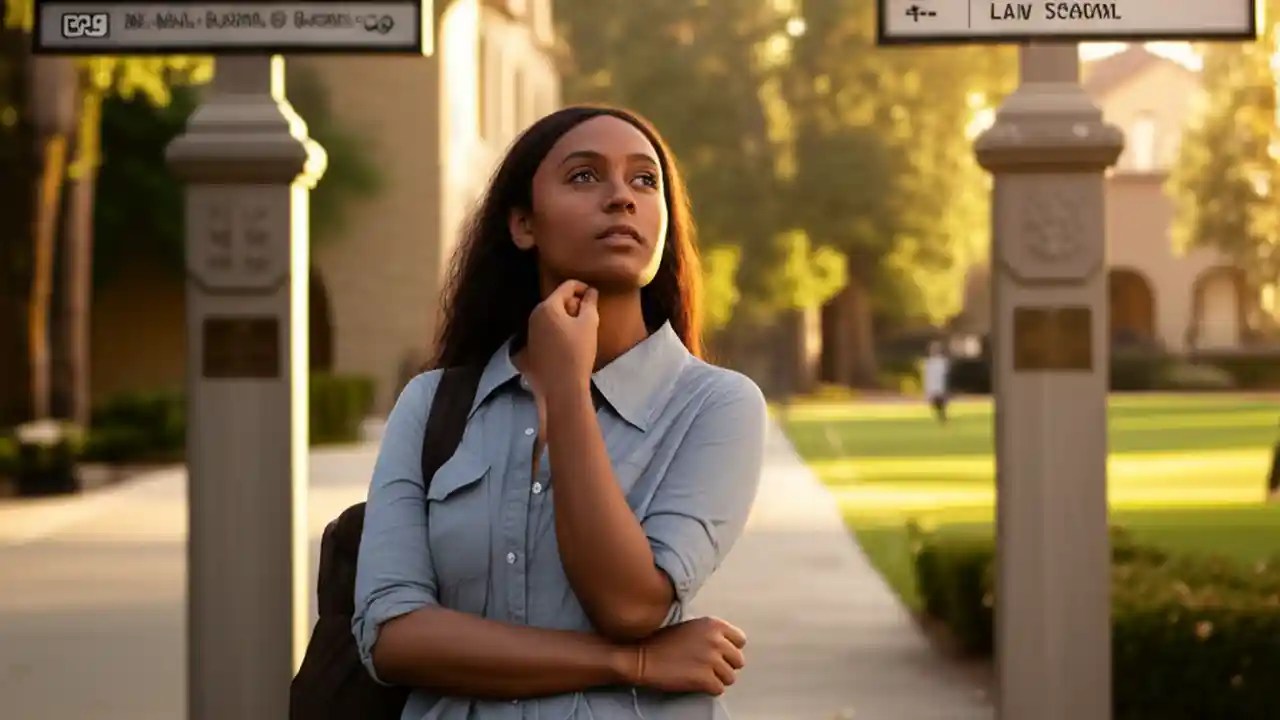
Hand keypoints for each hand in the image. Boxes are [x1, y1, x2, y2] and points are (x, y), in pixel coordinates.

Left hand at [526, 280, 598, 396]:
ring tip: (582, 331)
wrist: (561, 386)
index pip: (567, 286)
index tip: (594, 296)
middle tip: (589, 316)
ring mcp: (531, 331)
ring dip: (567, 317)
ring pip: (552, 315)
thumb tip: (590, 291)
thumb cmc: (577, 352)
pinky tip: (570, 343)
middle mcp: (535, 315)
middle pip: (558, 300)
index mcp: (548, 306)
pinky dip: (559, 329)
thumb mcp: (589, 324)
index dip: (583, 287)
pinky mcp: (532, 345)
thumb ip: (590, 303)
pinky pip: (547, 329)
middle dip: (574, 304)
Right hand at [629, 617, 746, 695]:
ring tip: (700, 675)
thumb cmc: (663, 641)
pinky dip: (709, 689)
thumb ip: (711, 633)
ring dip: (717, 678)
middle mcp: (716, 640)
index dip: (729, 649)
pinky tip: (696, 683)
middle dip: (725, 666)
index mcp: (713, 624)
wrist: (643, 657)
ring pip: (730, 677)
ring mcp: (711, 660)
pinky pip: (719, 689)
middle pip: (738, 661)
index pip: (740, 640)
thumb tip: (726, 646)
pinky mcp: (704, 678)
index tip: (719, 654)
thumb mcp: (691, 626)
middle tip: (708, 668)